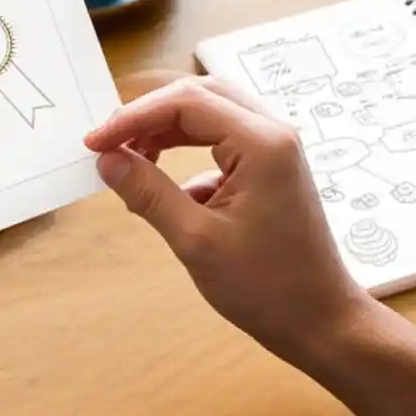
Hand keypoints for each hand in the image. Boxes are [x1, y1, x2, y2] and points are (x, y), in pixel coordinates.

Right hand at [84, 75, 368, 349]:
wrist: (320, 321)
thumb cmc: (267, 288)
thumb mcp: (195, 241)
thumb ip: (148, 193)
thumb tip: (107, 160)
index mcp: (262, 143)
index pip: (185, 103)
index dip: (132, 117)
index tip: (95, 143)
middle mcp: (273, 133)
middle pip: (199, 95)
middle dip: (148, 114)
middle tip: (109, 143)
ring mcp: (275, 149)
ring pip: (210, 114)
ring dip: (166, 129)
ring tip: (130, 158)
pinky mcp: (270, 167)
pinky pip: (220, 140)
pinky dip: (185, 152)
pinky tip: (164, 188)